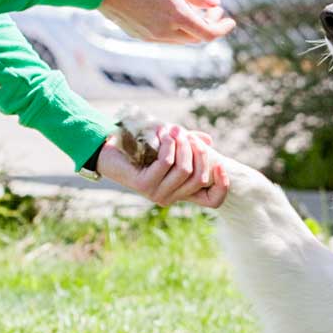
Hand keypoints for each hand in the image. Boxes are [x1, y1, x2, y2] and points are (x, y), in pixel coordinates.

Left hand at [96, 122, 229, 208]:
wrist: (110, 149)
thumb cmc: (143, 146)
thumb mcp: (172, 145)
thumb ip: (190, 143)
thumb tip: (209, 142)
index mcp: (182, 191)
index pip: (213, 201)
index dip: (223, 185)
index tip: (220, 164)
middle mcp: (171, 197)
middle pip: (200, 178)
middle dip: (199, 152)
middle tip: (188, 135)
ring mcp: (157, 194)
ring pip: (184, 170)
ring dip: (183, 145)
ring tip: (175, 130)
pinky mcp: (144, 185)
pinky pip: (166, 163)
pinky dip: (169, 145)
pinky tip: (164, 134)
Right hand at [100, 0, 235, 44]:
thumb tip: (216, 4)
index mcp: (175, 16)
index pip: (208, 34)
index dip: (222, 29)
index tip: (230, 20)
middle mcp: (165, 31)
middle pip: (196, 37)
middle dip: (208, 24)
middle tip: (213, 9)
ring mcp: (152, 36)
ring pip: (181, 38)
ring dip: (193, 27)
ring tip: (195, 8)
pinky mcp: (141, 36)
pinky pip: (166, 36)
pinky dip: (177, 28)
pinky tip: (174, 12)